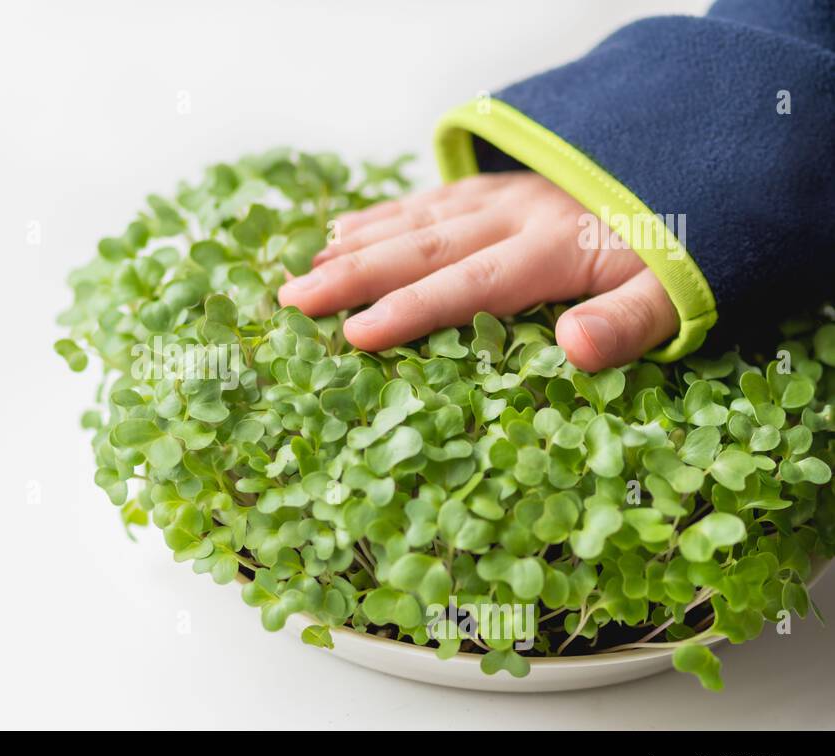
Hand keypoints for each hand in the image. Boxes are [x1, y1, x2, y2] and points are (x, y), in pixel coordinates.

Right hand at [277, 172, 678, 370]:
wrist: (704, 163)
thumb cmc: (686, 244)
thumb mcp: (679, 292)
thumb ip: (628, 323)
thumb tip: (572, 350)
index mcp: (552, 248)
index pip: (468, 284)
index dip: (409, 310)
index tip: (352, 334)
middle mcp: (514, 215)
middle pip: (422, 247)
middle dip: (352, 275)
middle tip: (292, 301)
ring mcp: (502, 195)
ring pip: (414, 219)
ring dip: (355, 246)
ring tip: (303, 270)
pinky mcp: (499, 186)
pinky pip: (428, 199)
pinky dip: (382, 214)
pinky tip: (346, 228)